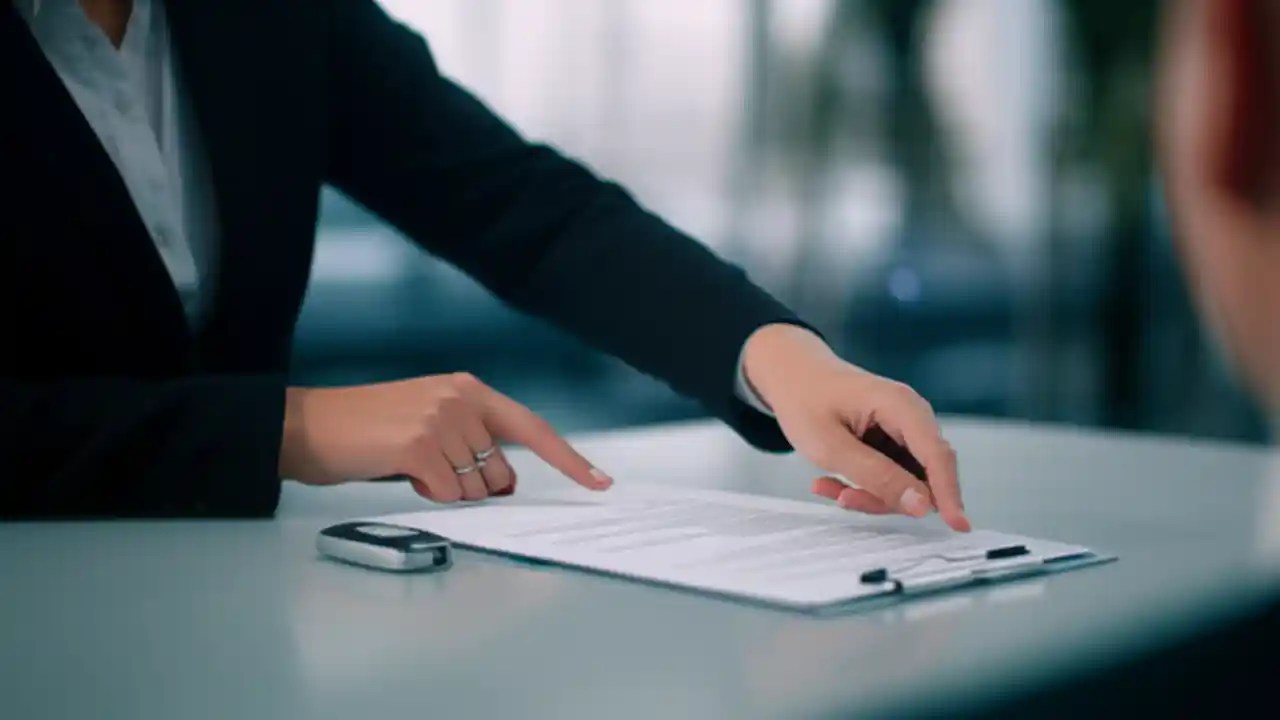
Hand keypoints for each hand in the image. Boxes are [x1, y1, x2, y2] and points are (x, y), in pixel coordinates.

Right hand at [278, 373, 611, 501]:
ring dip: (445, 491)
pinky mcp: (419, 445)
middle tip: (428, 469)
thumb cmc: (366, 431)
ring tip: (407, 465)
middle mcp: (460, 398)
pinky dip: (426, 495)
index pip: (533, 427)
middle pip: (500, 472)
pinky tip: (398, 471)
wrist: (307, 426)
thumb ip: (471, 443)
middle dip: (473, 486)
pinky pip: (447, 494)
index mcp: (467, 389)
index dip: (569, 458)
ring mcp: (440, 419)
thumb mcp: (428, 422)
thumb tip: (505, 483)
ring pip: (475, 488)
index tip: (600, 482)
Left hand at [742, 324, 970, 531]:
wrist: (792, 372)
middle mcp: (912, 416)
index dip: (949, 494)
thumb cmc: (804, 401)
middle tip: (842, 497)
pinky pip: (893, 476)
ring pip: (907, 482)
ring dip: (870, 493)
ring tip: (826, 485)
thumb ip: (876, 476)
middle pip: (924, 474)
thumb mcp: (830, 446)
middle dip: (886, 497)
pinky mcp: (895, 441)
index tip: (959, 527)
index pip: (937, 456)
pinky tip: (831, 480)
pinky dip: (865, 485)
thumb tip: (923, 506)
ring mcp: (905, 429)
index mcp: (901, 406)